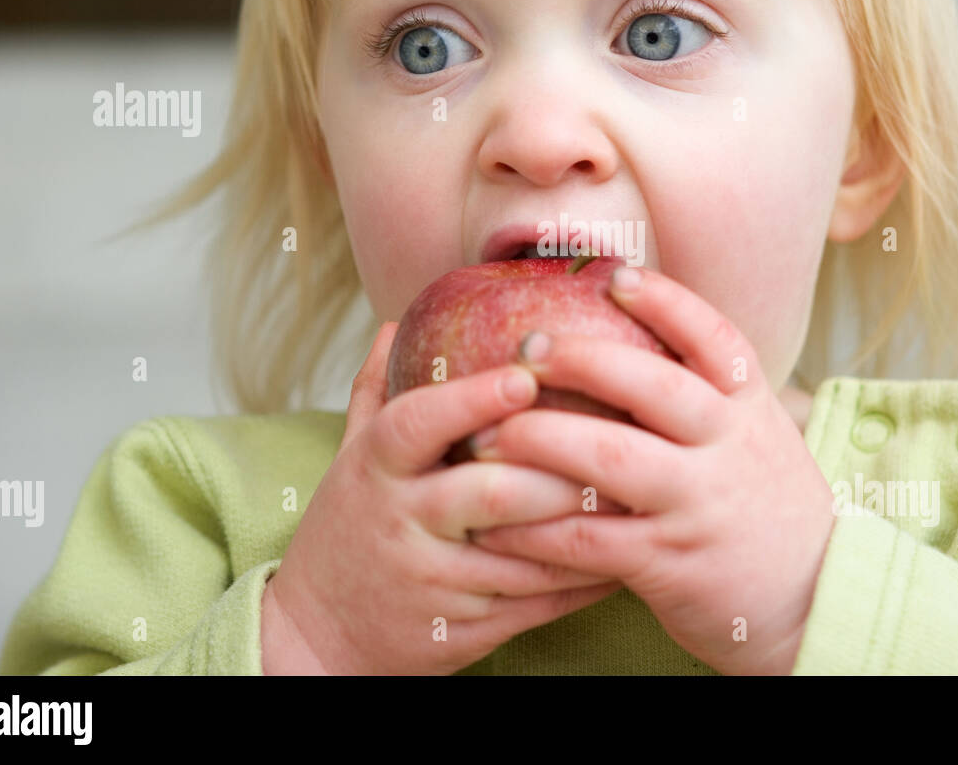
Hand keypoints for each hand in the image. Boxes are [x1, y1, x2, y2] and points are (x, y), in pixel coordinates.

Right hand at [261, 321, 623, 674]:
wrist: (319, 635)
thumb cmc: (348, 531)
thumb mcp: (351, 458)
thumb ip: (377, 390)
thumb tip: (399, 321)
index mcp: (376, 468)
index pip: (415, 424)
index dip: (469, 400)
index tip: (525, 374)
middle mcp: (403, 522)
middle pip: (486, 493)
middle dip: (554, 472)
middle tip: (614, 442)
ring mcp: (435, 580)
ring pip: (524, 556)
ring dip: (585, 528)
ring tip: (639, 494)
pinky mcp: (464, 628)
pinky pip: (536, 604)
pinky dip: (585, 581)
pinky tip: (625, 553)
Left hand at [467, 265, 837, 674]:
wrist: (814, 601)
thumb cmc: (766, 509)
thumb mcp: (758, 438)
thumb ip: (707, 398)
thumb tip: (626, 343)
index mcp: (750, 408)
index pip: (713, 338)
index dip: (664, 302)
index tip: (614, 276)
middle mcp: (729, 447)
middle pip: (651, 387)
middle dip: (580, 360)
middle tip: (524, 350)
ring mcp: (699, 505)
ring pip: (609, 458)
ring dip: (538, 441)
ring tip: (484, 436)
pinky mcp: (670, 563)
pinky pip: (590, 538)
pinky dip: (535, 529)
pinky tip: (493, 521)